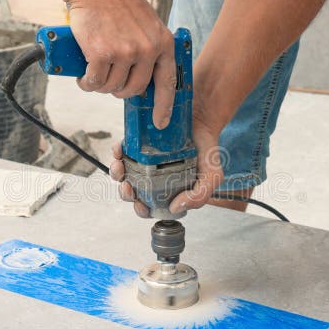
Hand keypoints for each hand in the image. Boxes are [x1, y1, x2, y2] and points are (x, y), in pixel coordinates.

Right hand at [68, 0, 176, 128]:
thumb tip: (145, 75)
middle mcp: (147, 49)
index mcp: (163, 42)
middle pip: (133, 89)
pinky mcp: (101, 53)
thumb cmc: (118, 3)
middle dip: (119, 90)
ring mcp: (125, 52)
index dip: (164, 106)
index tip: (160, 123)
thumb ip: (151, 46)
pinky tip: (83, 75)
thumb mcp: (147, 23)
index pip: (167, 82)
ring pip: (111, 87)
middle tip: (108, 80)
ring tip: (93, 72)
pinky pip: (94, 82)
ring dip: (100, 86)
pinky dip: (86, 82)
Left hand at [110, 115, 224, 217]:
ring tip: (120, 166)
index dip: (141, 208)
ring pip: (123, 174)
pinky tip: (120, 149)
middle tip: (128, 186)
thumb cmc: (206, 150)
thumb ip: (199, 196)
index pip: (150, 207)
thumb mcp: (211, 176)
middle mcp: (153, 178)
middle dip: (126, 193)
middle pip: (132, 193)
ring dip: (117, 173)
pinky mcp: (137, 146)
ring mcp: (143, 162)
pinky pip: (121, 152)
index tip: (139, 202)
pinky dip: (117, 152)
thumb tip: (175, 207)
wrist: (202, 120)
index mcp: (168, 190)